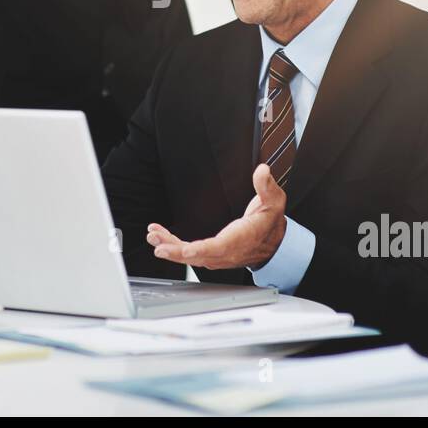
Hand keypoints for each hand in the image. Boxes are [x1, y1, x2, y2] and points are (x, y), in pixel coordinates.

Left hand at [146, 164, 287, 269]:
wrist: (274, 244)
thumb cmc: (270, 222)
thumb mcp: (274, 201)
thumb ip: (267, 186)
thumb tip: (262, 171)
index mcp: (243, 238)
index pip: (221, 247)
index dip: (203, 249)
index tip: (186, 249)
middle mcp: (228, 251)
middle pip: (200, 255)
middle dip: (176, 251)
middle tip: (158, 244)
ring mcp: (219, 256)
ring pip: (191, 256)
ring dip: (171, 248)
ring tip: (153, 236)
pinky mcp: (211, 255)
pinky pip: (190, 254)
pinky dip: (174, 247)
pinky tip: (161, 237)